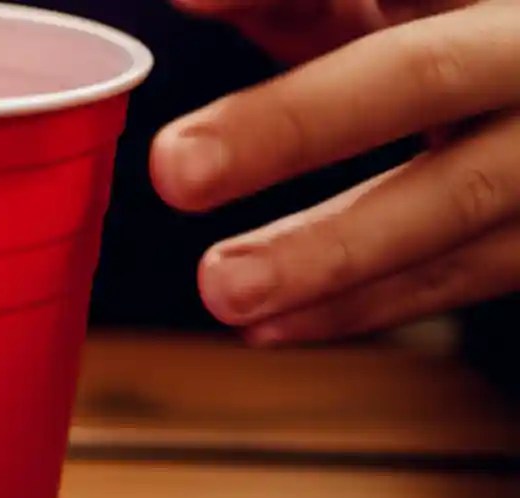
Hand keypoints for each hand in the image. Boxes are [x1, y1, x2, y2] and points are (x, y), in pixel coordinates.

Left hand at [153, 0, 519, 344]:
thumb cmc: (454, 32)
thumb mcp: (389, 0)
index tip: (188, 1)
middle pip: (420, 77)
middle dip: (292, 126)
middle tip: (178, 170)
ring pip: (451, 199)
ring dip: (327, 254)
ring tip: (222, 286)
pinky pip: (460, 275)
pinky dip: (358, 305)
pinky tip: (268, 326)